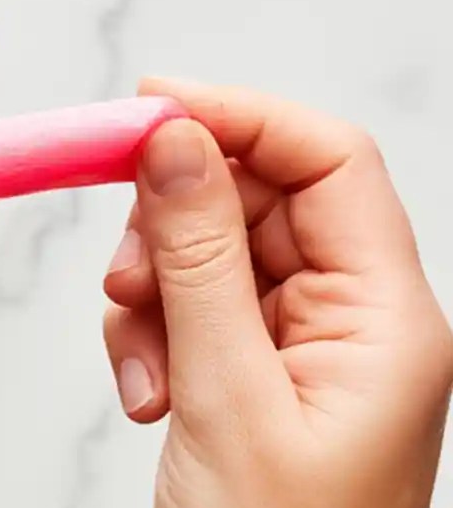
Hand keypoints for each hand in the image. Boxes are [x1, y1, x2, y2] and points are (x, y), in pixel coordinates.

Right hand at [102, 78, 452, 507]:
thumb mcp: (225, 398)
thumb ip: (197, 260)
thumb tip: (171, 142)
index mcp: (385, 319)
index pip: (327, 163)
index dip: (238, 119)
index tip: (146, 109)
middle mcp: (352, 321)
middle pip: (257, 202)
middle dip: (173, 226)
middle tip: (122, 272)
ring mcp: (301, 348)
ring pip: (210, 255)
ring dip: (152, 295)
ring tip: (141, 369)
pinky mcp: (254, 373)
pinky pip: (190, 310)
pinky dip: (149, 338)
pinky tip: (147, 397)